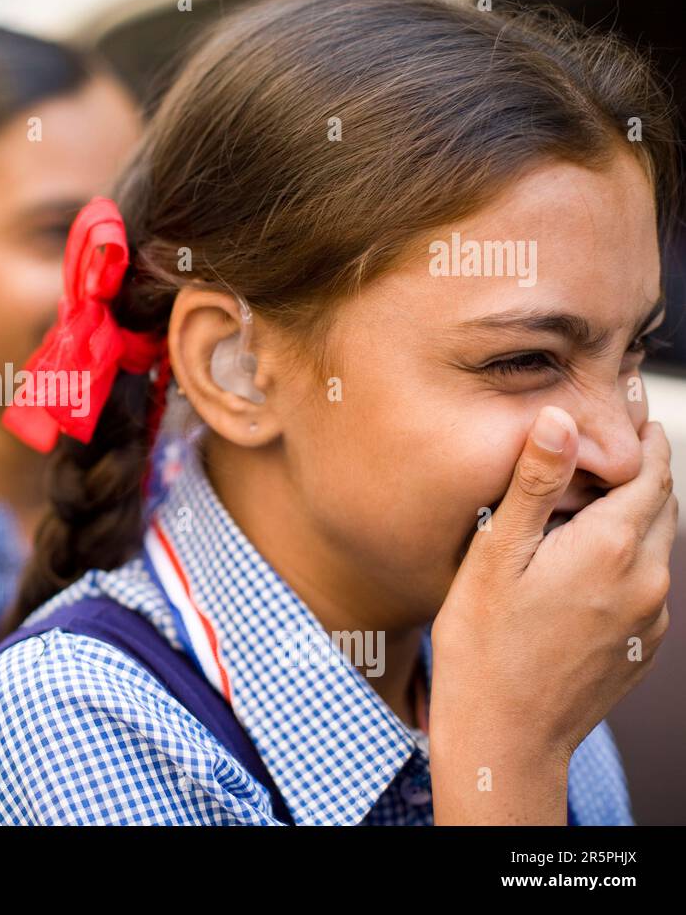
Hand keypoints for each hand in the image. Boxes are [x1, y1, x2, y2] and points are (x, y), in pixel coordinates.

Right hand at [430, 407, 674, 822]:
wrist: (506, 740)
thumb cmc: (485, 650)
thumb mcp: (496, 557)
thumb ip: (533, 484)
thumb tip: (559, 418)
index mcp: (612, 548)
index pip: (651, 470)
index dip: (641, 434)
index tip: (626, 408)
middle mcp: (649, 580)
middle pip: (663, 503)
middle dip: (641, 469)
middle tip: (608, 444)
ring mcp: (652, 618)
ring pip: (659, 544)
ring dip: (636, 514)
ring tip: (588, 501)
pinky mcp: (644, 646)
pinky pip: (649, 584)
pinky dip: (629, 558)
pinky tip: (582, 563)